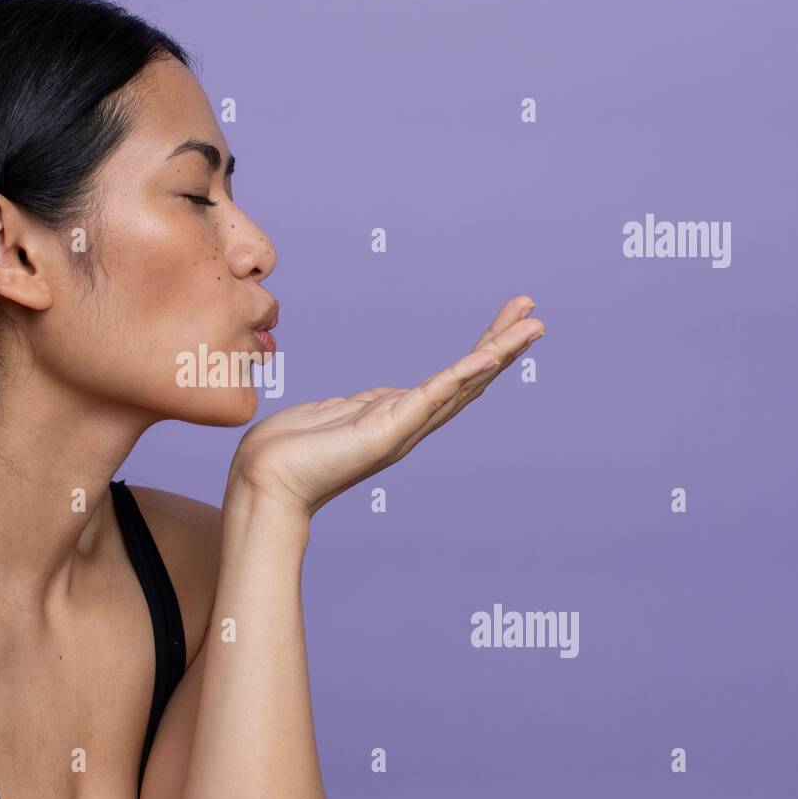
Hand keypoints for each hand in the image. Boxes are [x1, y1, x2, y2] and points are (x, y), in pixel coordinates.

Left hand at [226, 295, 543, 516]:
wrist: (262, 483)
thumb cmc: (286, 452)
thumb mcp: (333, 414)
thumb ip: (361, 405)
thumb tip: (374, 398)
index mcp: (396, 418)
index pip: (451, 380)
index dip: (482, 350)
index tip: (508, 320)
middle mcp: (408, 426)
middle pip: (468, 380)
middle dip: (502, 345)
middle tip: (535, 315)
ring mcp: (401, 430)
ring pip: (460, 385)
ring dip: (497, 354)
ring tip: (531, 327)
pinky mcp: (386, 432)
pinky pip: (431, 397)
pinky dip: (461, 375)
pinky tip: (488, 356)